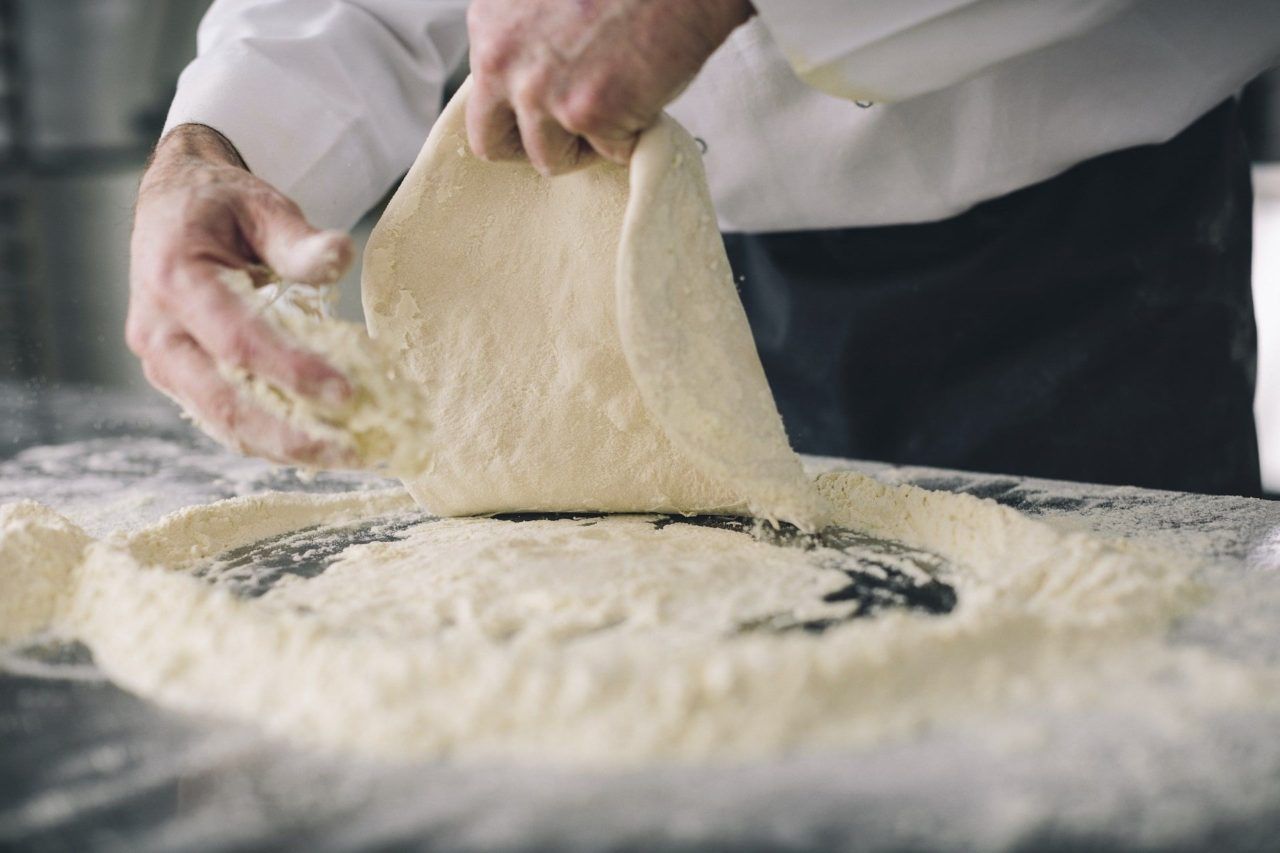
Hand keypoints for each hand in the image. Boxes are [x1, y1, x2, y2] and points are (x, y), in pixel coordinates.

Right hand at [128, 124, 356, 466]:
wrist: (172, 209)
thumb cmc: (221, 206)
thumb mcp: (261, 206)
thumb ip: (298, 240)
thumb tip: (338, 257)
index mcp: (173, 279)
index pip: (236, 341)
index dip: (291, 372)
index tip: (346, 394)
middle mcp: (157, 332)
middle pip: (223, 402)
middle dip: (290, 435)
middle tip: (353, 452)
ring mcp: (163, 363)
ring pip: (223, 423)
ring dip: (286, 448)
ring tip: (349, 457)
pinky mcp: (179, 381)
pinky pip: (225, 420)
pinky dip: (273, 439)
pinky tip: (322, 448)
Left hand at [466, 0, 753, 174]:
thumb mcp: (547, 2)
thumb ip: (527, 41)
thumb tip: (528, 87)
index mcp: (489, 25)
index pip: (480, 100)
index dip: (515, 115)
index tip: (542, 115)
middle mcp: (501, 59)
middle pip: (492, 144)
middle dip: (533, 147)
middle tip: (570, 136)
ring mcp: (541, 89)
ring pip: (551, 158)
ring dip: (587, 146)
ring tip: (618, 109)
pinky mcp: (587, 111)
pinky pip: (608, 152)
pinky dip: (633, 135)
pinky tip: (646, 94)